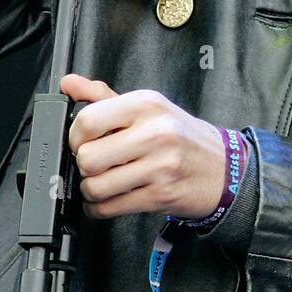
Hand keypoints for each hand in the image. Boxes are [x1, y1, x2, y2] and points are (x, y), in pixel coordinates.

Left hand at [62, 73, 225, 220]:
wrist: (223, 168)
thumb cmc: (182, 137)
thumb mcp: (148, 107)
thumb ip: (103, 96)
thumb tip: (68, 83)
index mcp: (147, 104)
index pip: (88, 120)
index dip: (75, 137)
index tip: (82, 142)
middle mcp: (155, 132)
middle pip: (87, 157)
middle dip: (84, 166)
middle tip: (96, 164)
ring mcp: (160, 166)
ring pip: (96, 186)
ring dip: (91, 190)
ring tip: (103, 182)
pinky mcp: (160, 195)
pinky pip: (110, 208)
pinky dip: (99, 208)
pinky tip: (110, 198)